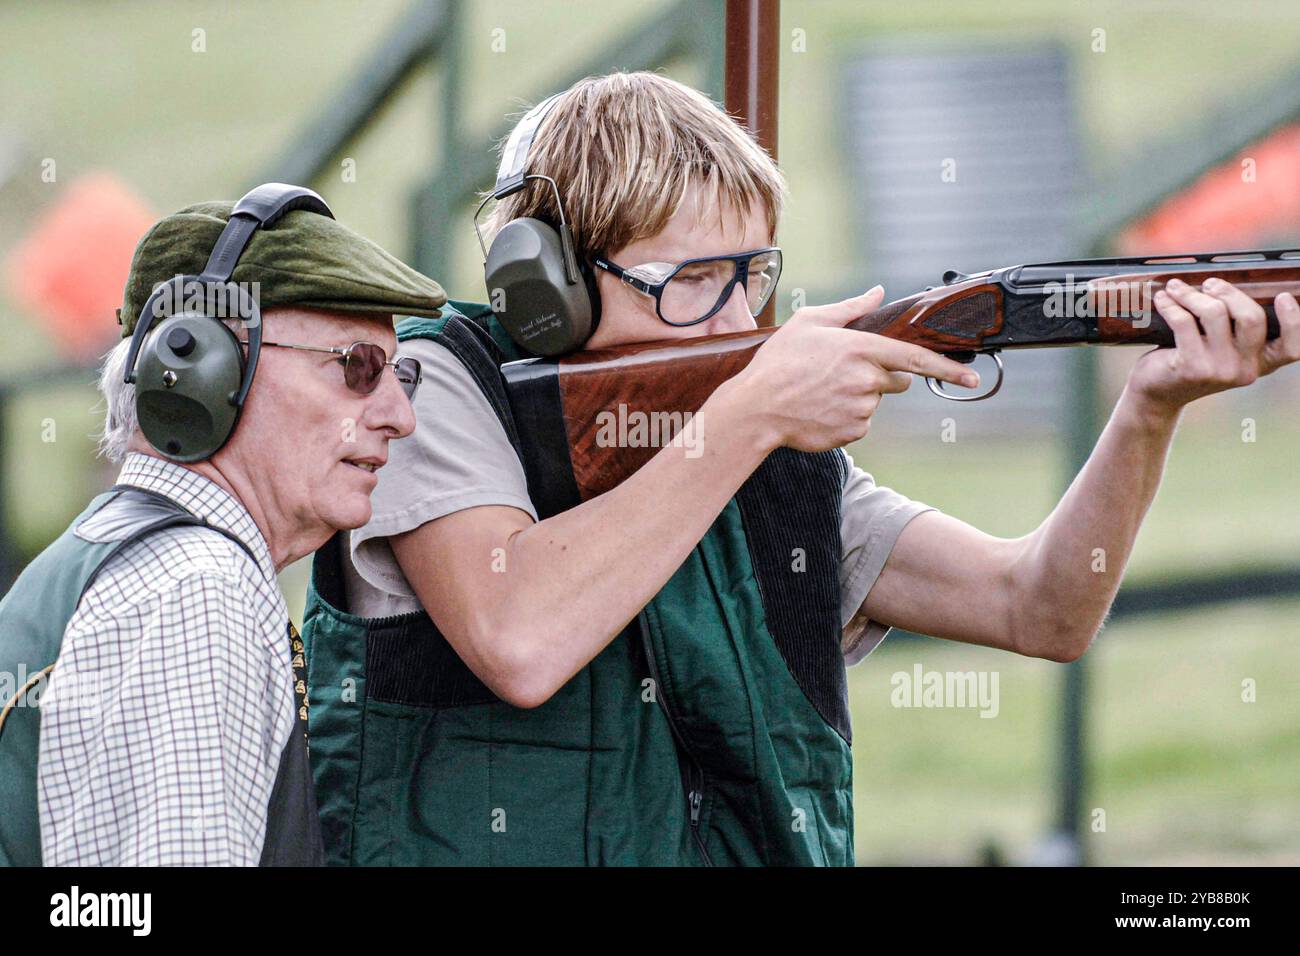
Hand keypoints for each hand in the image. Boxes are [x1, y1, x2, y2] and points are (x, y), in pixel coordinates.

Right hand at [736, 285, 978, 451]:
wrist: (757, 408)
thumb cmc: (779, 362)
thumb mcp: (810, 322)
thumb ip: (850, 308)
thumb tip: (878, 292)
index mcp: (861, 349)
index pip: (915, 357)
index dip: (947, 368)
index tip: (972, 378)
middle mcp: (867, 380)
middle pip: (898, 380)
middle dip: (881, 376)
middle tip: (843, 373)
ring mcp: (861, 409)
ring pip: (875, 402)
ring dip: (858, 397)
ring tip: (822, 391)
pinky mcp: (852, 432)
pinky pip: (861, 423)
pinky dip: (846, 417)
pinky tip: (820, 409)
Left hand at [1127, 277, 1299, 414]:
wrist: (1157, 393)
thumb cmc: (1192, 360)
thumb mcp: (1223, 349)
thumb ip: (1236, 327)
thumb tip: (1228, 285)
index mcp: (1261, 362)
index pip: (1292, 347)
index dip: (1294, 321)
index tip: (1283, 296)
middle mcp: (1245, 369)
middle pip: (1251, 317)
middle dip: (1228, 291)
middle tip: (1208, 284)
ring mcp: (1219, 370)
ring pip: (1214, 313)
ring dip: (1191, 294)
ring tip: (1176, 288)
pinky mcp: (1191, 367)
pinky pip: (1183, 321)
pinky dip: (1171, 304)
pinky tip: (1162, 299)